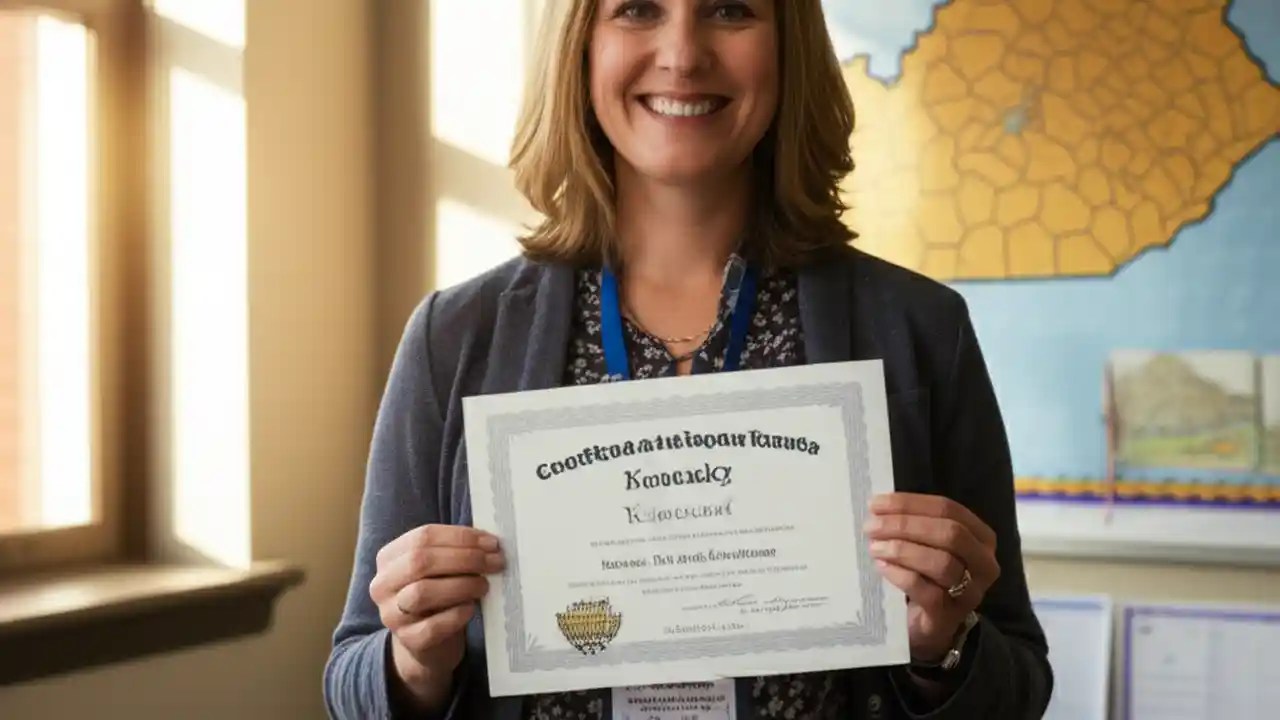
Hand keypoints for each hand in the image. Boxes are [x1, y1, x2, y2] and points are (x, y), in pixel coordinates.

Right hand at [369, 524, 504, 710]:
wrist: (428, 642)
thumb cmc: (439, 596)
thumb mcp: (440, 569)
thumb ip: (455, 551)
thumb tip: (489, 543)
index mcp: (390, 557)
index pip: (423, 537)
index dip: (460, 537)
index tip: (491, 543)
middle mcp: (383, 584)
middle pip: (421, 561)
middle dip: (465, 558)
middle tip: (495, 562)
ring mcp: (391, 614)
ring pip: (422, 592)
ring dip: (461, 585)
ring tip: (484, 585)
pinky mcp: (408, 640)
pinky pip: (431, 626)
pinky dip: (456, 615)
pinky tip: (470, 608)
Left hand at [866, 493, 998, 662]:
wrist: (929, 628)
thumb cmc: (927, 577)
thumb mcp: (927, 546)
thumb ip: (913, 524)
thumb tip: (878, 506)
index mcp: (980, 537)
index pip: (947, 509)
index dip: (909, 503)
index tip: (875, 503)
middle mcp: (983, 564)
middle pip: (949, 534)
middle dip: (906, 525)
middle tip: (871, 526)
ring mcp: (970, 593)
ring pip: (941, 562)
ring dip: (902, 550)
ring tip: (875, 547)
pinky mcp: (949, 617)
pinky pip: (927, 592)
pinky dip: (902, 575)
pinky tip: (882, 567)